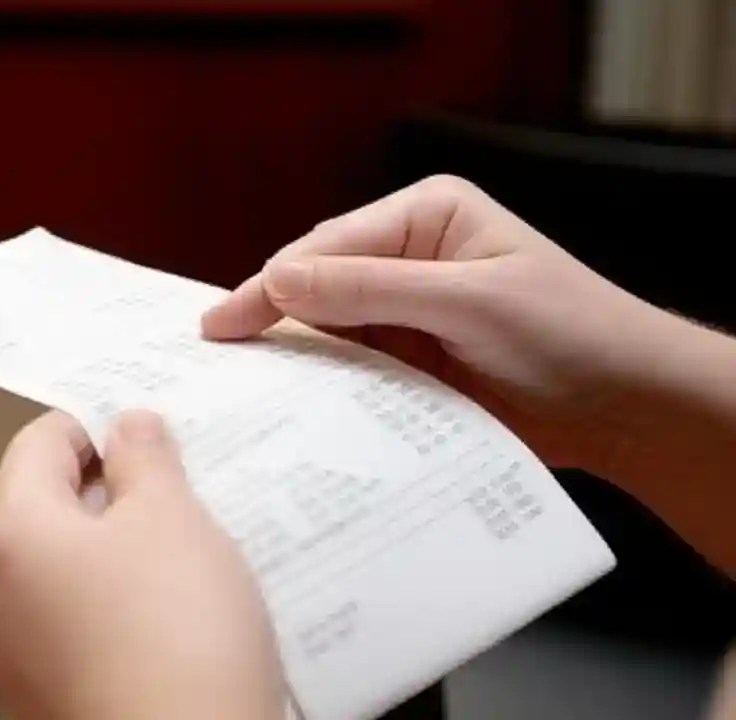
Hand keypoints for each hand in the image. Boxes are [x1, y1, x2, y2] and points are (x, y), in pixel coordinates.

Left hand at [0, 410, 283, 719]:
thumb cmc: (175, 627)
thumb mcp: (173, 519)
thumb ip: (145, 459)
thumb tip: (126, 425)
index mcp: (8, 533)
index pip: (37, 444)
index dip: (93, 427)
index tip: (149, 444)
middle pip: (40, 511)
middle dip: (104, 498)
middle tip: (174, 505)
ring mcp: (3, 653)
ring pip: (52, 573)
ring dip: (105, 558)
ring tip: (173, 570)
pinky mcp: (31, 698)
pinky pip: (61, 628)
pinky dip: (101, 612)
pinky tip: (156, 626)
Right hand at [202, 174, 663, 474]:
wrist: (627, 408)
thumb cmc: (568, 334)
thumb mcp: (468, 301)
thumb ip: (371, 289)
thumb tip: (278, 280)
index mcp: (424, 216)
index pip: (328, 247)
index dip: (271, 286)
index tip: (221, 326)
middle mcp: (408, 257)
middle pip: (318, 286)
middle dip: (275, 319)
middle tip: (219, 357)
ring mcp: (407, 314)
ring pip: (329, 333)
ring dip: (298, 360)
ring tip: (245, 387)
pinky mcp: (411, 364)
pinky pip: (352, 373)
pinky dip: (326, 390)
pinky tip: (297, 406)